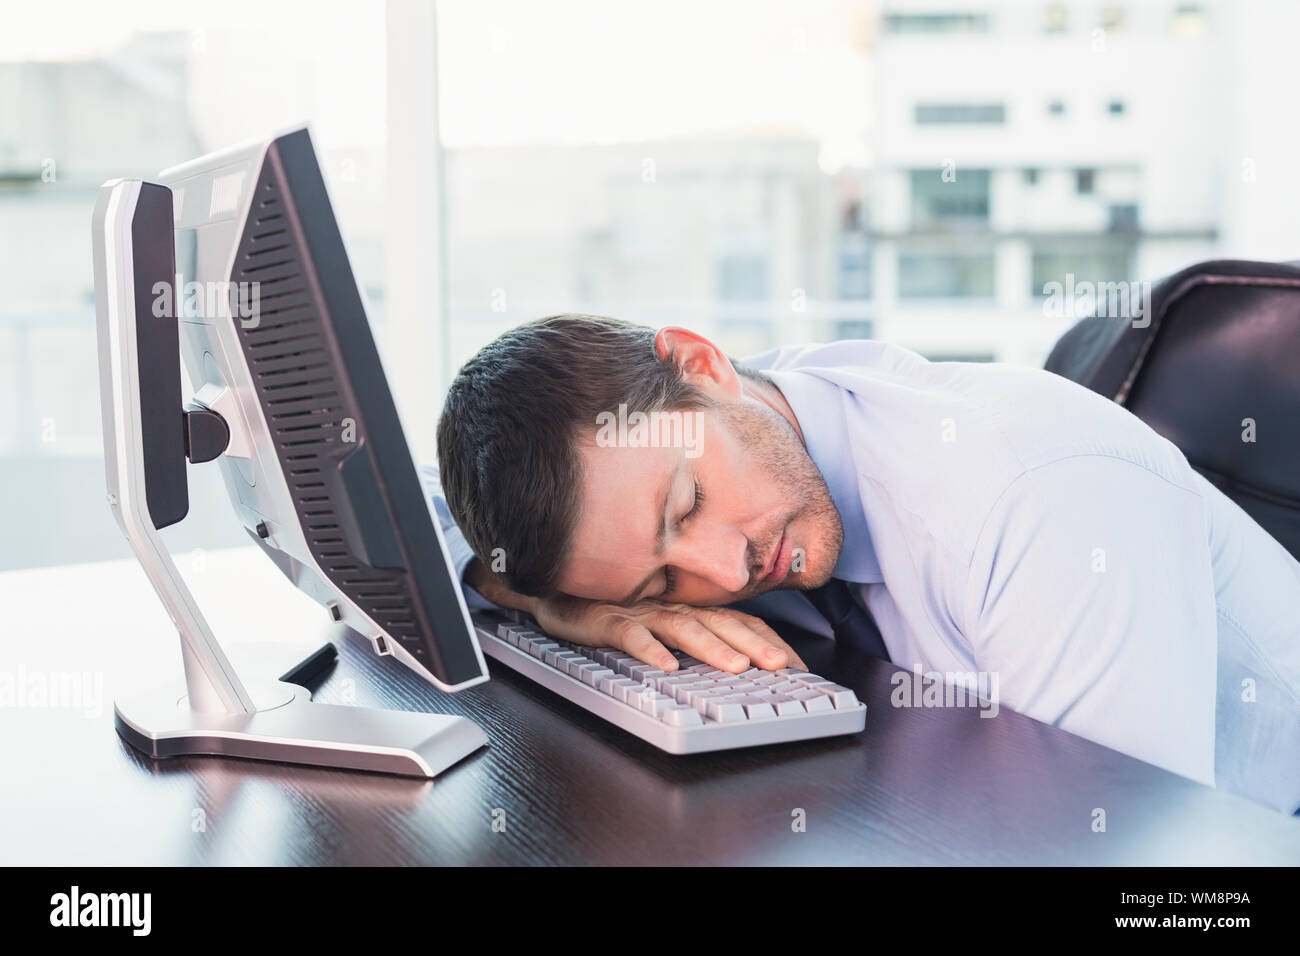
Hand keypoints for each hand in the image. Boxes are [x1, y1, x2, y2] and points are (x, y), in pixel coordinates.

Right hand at [530, 595, 807, 673]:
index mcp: (691, 608)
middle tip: (782, 666)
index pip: (740, 622)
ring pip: (684, 628)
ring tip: (736, 667)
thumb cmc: (616, 611)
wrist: (560, 593)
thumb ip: (698, 638)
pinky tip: (666, 665)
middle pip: (721, 624)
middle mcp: (673, 607)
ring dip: (712, 647)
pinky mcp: (609, 621)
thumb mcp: (663, 624)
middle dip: (754, 644)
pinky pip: (632, 636)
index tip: (799, 667)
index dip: (771, 641)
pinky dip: (650, 649)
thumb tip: (739, 664)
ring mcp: (642, 613)